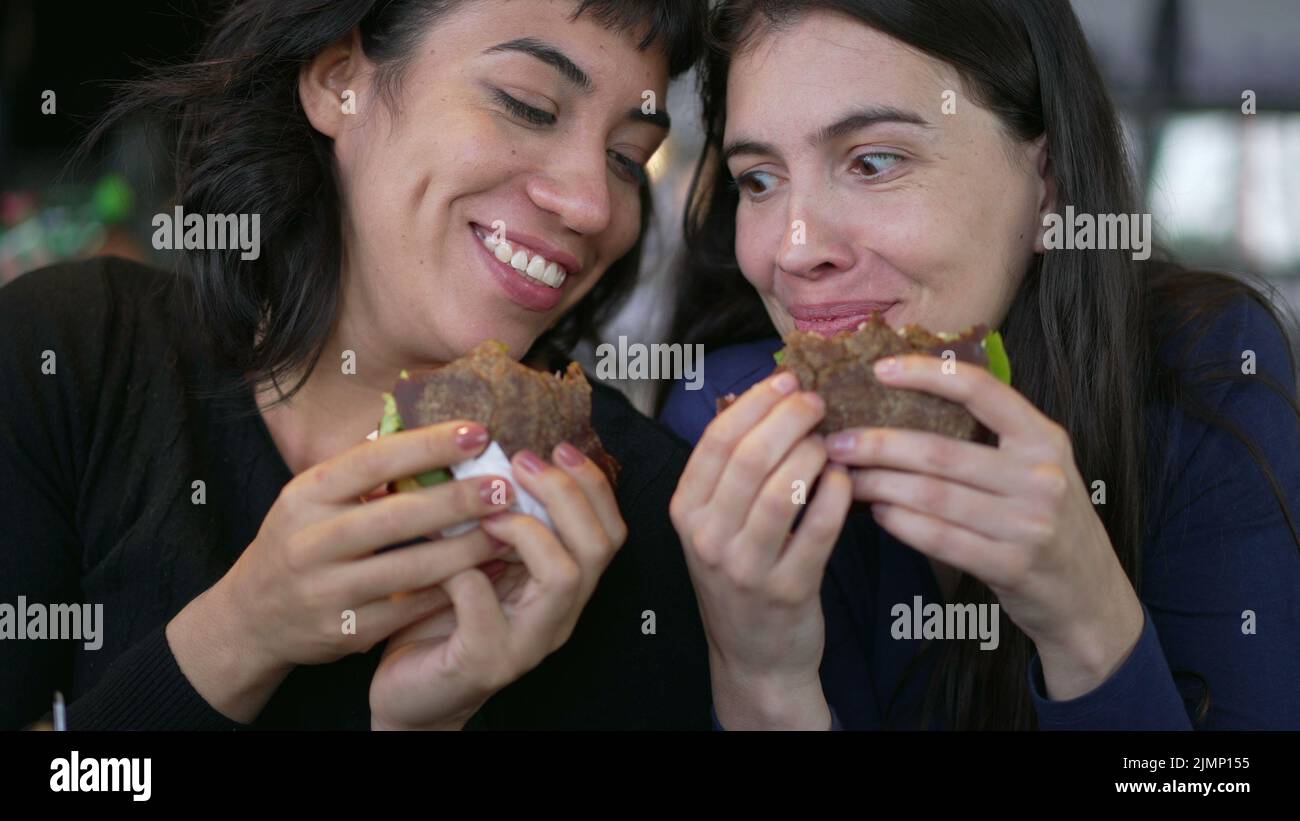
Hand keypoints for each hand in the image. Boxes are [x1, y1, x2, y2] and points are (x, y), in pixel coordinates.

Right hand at [168, 421, 514, 721]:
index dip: (428, 445)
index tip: (478, 433)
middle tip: (505, 485)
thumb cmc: (298, 541)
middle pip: (396, 516)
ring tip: (508, 529)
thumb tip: (420, 417)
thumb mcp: (312, 496)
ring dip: (466, 548)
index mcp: (305, 496)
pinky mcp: (346, 631)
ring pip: (410, 568)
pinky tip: (488, 571)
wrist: (251, 618)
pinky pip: (410, 608)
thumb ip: (362, 467)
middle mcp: (310, 543)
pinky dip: (454, 589)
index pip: (372, 461)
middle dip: (457, 499)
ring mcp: (327, 592)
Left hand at [369, 442, 625, 729]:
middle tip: (521, 463)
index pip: (609, 531)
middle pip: (599, 547)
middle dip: (566, 494)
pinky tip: (442, 565)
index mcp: (562, 587)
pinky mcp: (486, 663)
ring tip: (488, 513)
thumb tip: (484, 452)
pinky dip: (465, 576)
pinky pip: (486, 610)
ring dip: (527, 530)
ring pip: (564, 576)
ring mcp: (528, 643)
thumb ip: (493, 519)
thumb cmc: (441, 617)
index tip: (559, 446)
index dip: (592, 484)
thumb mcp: (476, 560)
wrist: (411, 694)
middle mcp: (559, 615)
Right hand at [670, 372, 852, 728]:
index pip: (716, 440)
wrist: (755, 655)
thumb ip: (730, 465)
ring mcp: (746, 567)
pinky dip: (837, 493)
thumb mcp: (716, 521)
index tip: (786, 379)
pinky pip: (820, 528)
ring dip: (814, 453)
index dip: (756, 402)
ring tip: (829, 443)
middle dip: (790, 417)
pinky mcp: (789, 589)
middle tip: (817, 402)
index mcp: (686, 510)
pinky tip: (844, 479)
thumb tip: (763, 394)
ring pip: (784, 489)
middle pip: (751, 457)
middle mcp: (708, 537)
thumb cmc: (741, 571)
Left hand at [826, 354, 1144, 697]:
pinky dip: (901, 523)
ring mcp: (1028, 524)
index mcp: (1044, 439)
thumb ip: (993, 437)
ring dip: (879, 485)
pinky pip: (940, 538)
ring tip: (846, 478)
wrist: (1089, 595)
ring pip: (932, 496)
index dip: (928, 375)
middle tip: (836, 442)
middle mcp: (1040, 476)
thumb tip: (908, 403)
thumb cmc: (1047, 519)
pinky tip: (877, 512)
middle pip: (940, 451)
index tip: (880, 369)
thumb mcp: (1037, 466)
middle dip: (878, 444)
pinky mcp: (1011, 565)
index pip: (982, 391)